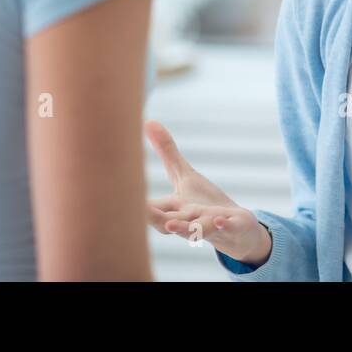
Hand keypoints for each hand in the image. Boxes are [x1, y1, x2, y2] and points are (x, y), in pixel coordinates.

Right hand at [144, 120, 271, 265]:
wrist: (236, 229)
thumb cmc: (204, 203)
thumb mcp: (185, 176)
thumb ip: (167, 152)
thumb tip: (148, 122)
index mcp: (174, 208)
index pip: (151, 208)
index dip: (135, 203)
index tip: (114, 195)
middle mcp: (188, 220)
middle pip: (166, 222)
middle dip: (153, 218)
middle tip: (137, 211)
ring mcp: (208, 225)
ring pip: (193, 230)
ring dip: (182, 228)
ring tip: (170, 225)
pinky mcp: (230, 226)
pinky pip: (226, 228)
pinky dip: (222, 225)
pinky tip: (220, 218)